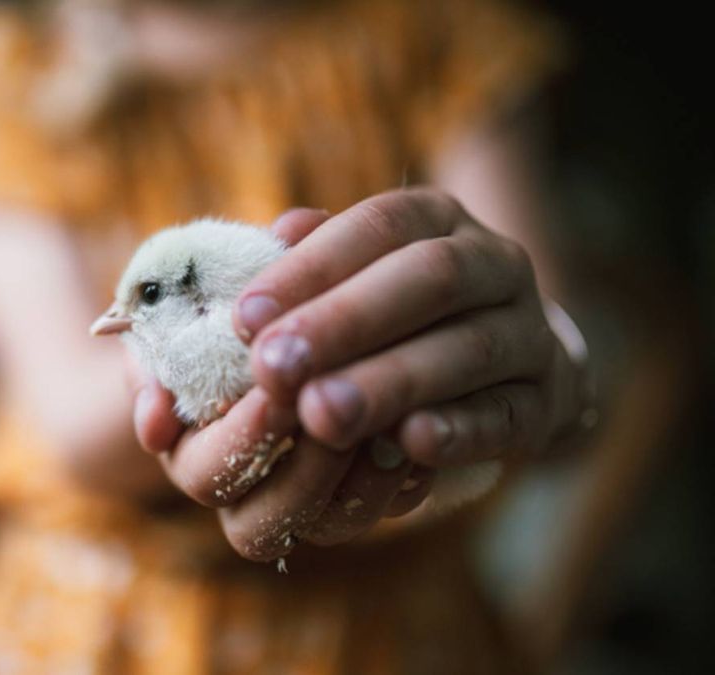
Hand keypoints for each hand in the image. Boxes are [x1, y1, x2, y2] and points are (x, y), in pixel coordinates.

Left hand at [134, 189, 590, 560]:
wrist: (502, 367)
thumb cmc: (391, 313)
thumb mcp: (352, 273)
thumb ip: (311, 260)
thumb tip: (274, 235)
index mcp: (437, 219)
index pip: (378, 226)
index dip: (312, 268)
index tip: (245, 318)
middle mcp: (494, 262)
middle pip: (429, 279)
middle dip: (345, 323)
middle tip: (273, 367)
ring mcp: (528, 331)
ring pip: (468, 350)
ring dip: (390, 382)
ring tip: (321, 414)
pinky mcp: (543, 402)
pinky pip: (506, 414)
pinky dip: (460, 429)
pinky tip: (410, 443)